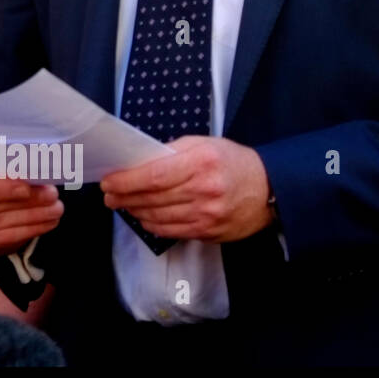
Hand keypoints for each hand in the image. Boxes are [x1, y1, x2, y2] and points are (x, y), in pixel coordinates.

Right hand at [0, 158, 63, 256]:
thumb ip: (4, 165)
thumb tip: (31, 168)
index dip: (0, 187)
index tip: (26, 188)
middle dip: (27, 203)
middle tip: (52, 197)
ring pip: (1, 226)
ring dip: (33, 219)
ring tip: (54, 210)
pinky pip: (3, 241)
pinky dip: (27, 232)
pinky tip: (45, 224)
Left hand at [100, 136, 273, 241]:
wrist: (270, 189)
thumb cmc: (232, 161)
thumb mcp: (203, 144)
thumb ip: (171, 152)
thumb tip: (138, 163)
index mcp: (201, 163)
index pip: (153, 176)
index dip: (126, 181)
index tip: (108, 181)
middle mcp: (204, 191)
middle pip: (152, 198)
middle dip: (124, 197)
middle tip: (108, 195)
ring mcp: (208, 215)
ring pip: (158, 217)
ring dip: (134, 211)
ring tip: (122, 204)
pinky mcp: (210, 232)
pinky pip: (171, 231)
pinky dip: (152, 224)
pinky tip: (144, 216)